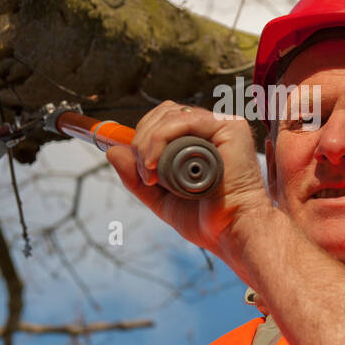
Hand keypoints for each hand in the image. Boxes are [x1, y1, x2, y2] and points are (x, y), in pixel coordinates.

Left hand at [106, 101, 273, 266]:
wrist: (233, 231)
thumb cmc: (207, 219)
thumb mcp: (161, 197)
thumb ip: (137, 177)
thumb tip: (112, 151)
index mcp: (200, 141)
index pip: (164, 121)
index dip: (143, 136)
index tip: (134, 164)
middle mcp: (212, 129)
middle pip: (164, 113)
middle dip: (141, 139)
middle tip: (143, 172)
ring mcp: (222, 125)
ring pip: (170, 115)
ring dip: (148, 141)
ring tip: (149, 172)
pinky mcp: (230, 127)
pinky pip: (184, 120)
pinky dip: (162, 138)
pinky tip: (156, 162)